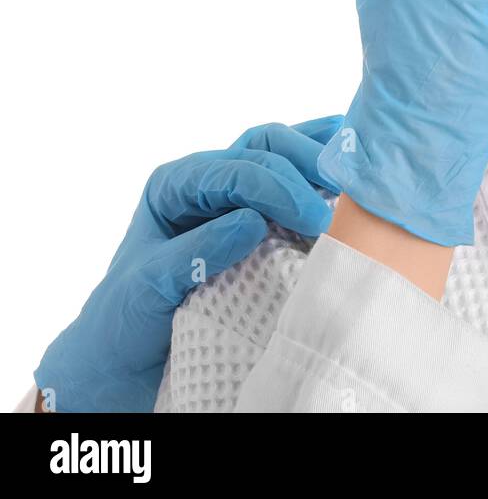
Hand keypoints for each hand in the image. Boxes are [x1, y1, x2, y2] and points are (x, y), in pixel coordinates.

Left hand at [33, 115, 340, 411]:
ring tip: (350, 181)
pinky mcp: (261, 209)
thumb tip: (253, 221)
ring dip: (318, 158)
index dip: (277, 187)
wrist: (126, 352)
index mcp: (174, 186)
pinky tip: (349, 167)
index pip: (234, 170)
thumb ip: (194, 252)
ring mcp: (235, 192)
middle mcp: (207, 179)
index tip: (312, 219)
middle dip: (302, 166)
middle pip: (264, 146)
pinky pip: (294, 171)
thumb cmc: (128, 319)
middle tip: (333, 205)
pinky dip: (323, 162)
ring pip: (283, 149)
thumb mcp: (147, 288)